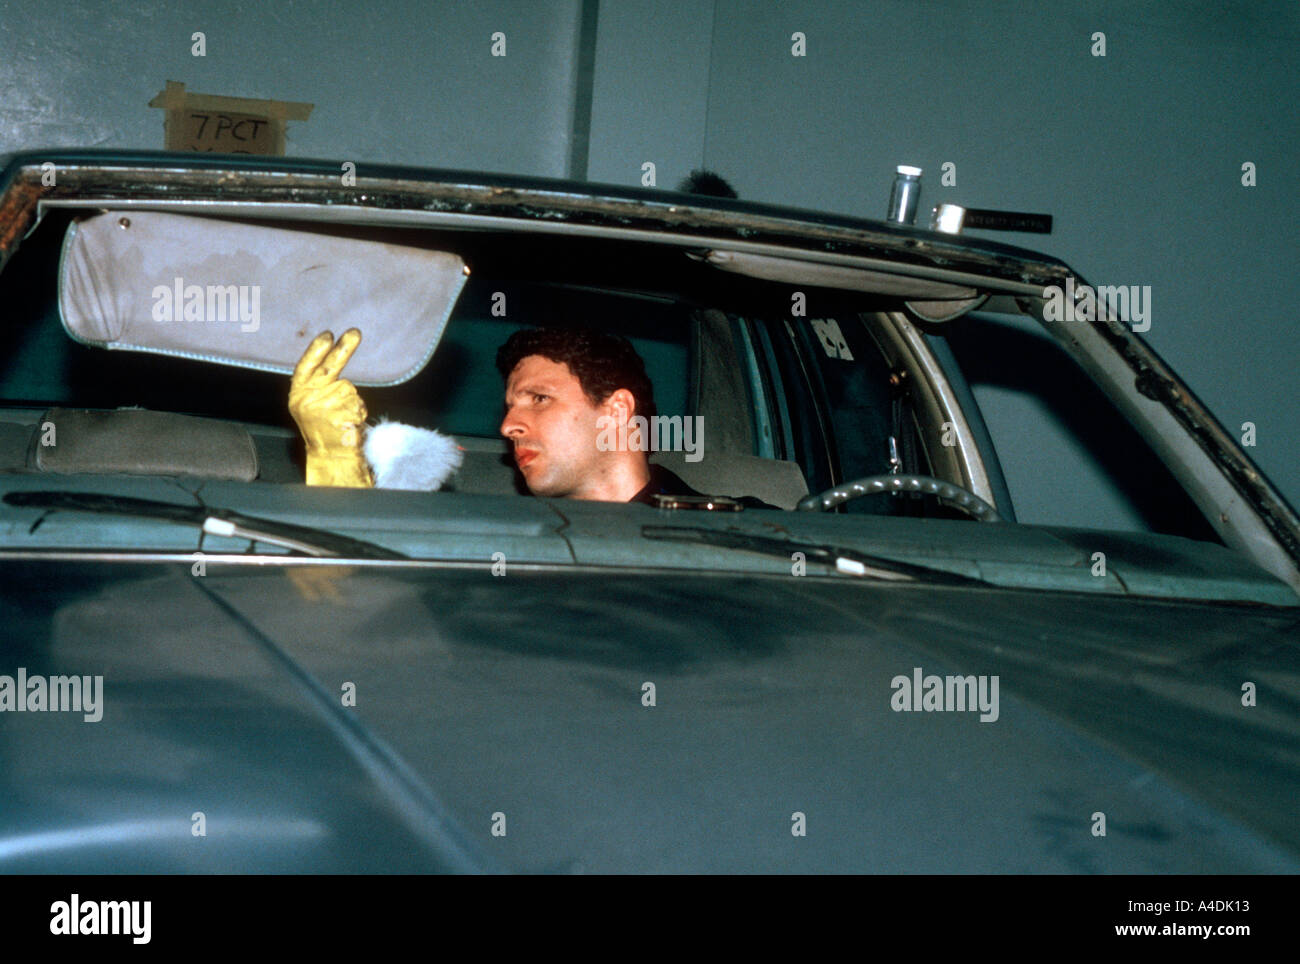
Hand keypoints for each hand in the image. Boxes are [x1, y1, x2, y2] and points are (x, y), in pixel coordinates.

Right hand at [289, 328, 373, 486]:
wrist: (331, 457)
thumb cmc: (324, 428)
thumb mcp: (312, 405)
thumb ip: (319, 384)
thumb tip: (334, 354)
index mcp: (298, 394)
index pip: (305, 366)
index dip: (316, 349)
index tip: (328, 334)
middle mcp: (307, 400)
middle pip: (329, 368)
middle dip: (343, 348)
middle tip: (355, 332)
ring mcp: (323, 408)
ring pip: (348, 389)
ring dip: (352, 400)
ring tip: (343, 418)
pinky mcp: (338, 416)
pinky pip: (357, 403)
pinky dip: (358, 410)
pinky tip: (349, 424)